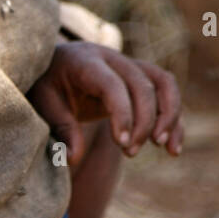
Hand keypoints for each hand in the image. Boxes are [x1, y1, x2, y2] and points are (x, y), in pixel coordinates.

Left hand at [29, 41, 183, 166]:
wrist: (54, 65)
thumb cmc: (46, 84)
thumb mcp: (44, 103)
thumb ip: (60, 128)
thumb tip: (74, 158)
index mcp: (87, 62)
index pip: (113, 84)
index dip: (123, 113)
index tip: (122, 143)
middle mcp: (113, 59)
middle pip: (143, 84)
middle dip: (143, 121)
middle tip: (130, 152)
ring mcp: (130, 66)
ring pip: (164, 83)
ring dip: (169, 116)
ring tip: (162, 147)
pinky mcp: (140, 78)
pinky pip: (166, 93)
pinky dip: (174, 119)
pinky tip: (173, 150)